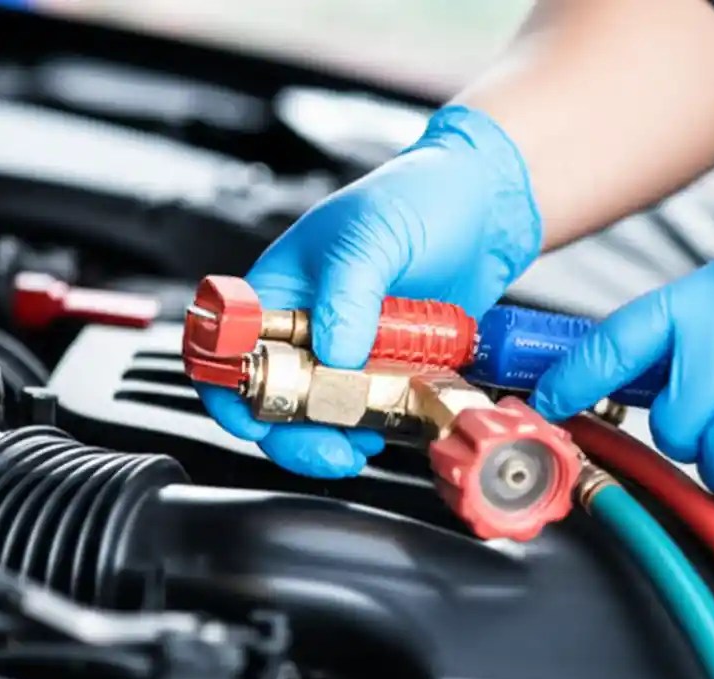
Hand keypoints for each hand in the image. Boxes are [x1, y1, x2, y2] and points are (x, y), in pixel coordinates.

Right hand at [198, 106, 542, 477]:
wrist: (487, 205)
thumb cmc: (416, 196)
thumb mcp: (371, 235)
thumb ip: (347, 293)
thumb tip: (334, 355)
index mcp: (280, 288)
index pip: (227, 346)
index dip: (228, 387)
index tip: (255, 416)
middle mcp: (308, 325)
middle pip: (274, 396)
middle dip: (294, 432)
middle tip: (330, 447)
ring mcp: (351, 349)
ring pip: (325, 413)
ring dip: (339, 436)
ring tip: (367, 439)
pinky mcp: (392, 367)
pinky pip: (376, 410)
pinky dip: (382, 426)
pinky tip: (397, 423)